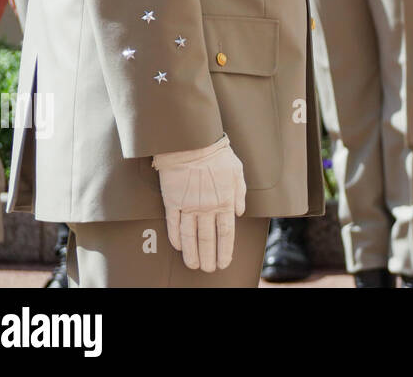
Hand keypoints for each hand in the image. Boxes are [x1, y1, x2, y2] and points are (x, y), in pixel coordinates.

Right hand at [152, 135, 246, 272]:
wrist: (192, 143)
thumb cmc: (217, 154)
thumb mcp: (238, 171)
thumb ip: (239, 193)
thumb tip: (239, 212)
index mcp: (224, 200)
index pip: (226, 233)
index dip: (225, 250)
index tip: (224, 262)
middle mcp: (206, 207)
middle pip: (208, 239)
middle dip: (209, 257)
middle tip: (209, 269)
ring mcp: (188, 206)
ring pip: (190, 236)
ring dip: (192, 253)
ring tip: (194, 265)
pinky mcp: (172, 201)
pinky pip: (173, 224)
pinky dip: (176, 237)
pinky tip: (178, 247)